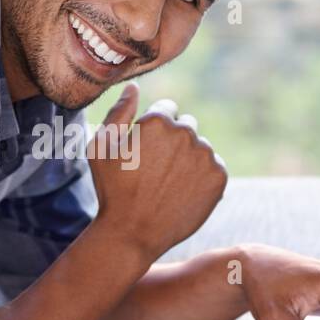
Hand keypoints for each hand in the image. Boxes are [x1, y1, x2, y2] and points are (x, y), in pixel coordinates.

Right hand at [88, 83, 227, 261]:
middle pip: (186, 125)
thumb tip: (134, 87)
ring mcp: (205, 155)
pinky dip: (202, 176)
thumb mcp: (101, 148)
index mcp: (158, 121)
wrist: (133, 233)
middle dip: (174, 141)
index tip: (145, 150)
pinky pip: (214, 166)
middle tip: (156, 170)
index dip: (154, 129)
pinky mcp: (219, 177)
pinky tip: (183, 192)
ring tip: (169, 184)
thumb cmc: (112, 190)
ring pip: (201, 147)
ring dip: (189, 158)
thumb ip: (118, 112)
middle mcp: (186, 133)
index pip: (167, 108)